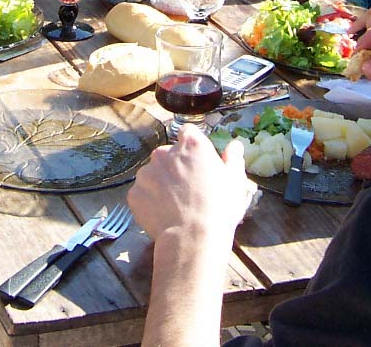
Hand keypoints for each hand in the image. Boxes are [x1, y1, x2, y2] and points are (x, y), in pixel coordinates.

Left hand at [127, 126, 250, 244]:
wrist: (192, 237)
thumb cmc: (219, 208)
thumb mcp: (235, 182)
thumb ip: (233, 159)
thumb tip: (235, 145)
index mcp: (191, 145)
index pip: (188, 133)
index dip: (192, 146)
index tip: (197, 160)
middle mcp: (164, 153)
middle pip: (168, 154)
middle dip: (175, 167)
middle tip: (187, 189)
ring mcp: (146, 173)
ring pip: (153, 174)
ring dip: (160, 184)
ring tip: (174, 205)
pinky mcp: (134, 193)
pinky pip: (143, 194)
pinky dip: (150, 201)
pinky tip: (163, 215)